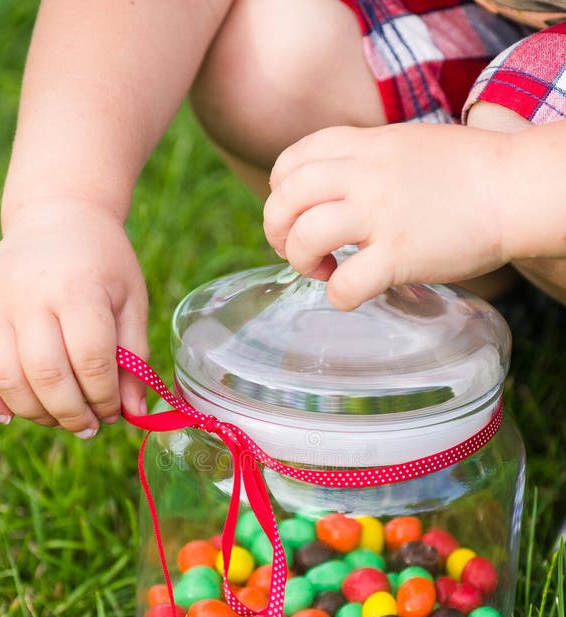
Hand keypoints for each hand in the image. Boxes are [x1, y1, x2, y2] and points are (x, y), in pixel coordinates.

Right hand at [0, 198, 147, 433]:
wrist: (57, 216)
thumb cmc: (102, 263)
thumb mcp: (130, 301)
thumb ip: (133, 357)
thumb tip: (134, 413)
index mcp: (77, 289)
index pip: (91, 361)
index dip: (105, 398)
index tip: (114, 412)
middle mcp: (29, 295)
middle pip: (47, 375)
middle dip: (72, 413)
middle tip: (89, 427)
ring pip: (8, 379)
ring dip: (36, 413)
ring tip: (61, 419)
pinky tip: (10, 415)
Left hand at [264, 123, 512, 308]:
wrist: (514, 189)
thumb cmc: (467, 172)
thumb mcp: (404, 145)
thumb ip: (364, 161)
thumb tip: (335, 189)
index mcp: (364, 146)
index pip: (292, 161)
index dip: (280, 193)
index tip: (295, 214)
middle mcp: (364, 174)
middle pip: (286, 197)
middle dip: (276, 230)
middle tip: (295, 250)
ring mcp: (380, 214)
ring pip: (305, 235)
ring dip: (300, 260)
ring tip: (321, 270)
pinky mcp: (400, 254)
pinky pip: (345, 283)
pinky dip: (337, 296)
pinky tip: (351, 294)